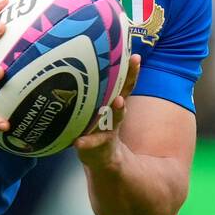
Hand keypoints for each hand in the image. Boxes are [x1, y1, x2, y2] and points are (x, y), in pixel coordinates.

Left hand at [73, 53, 140, 168]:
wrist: (101, 158)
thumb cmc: (95, 126)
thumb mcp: (97, 108)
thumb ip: (94, 92)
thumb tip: (82, 63)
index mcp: (111, 103)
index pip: (123, 83)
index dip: (131, 70)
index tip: (135, 56)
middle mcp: (113, 114)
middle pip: (124, 94)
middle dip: (130, 80)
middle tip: (134, 63)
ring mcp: (108, 130)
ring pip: (115, 118)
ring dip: (118, 110)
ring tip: (118, 102)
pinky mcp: (97, 145)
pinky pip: (91, 142)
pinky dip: (85, 142)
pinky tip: (78, 141)